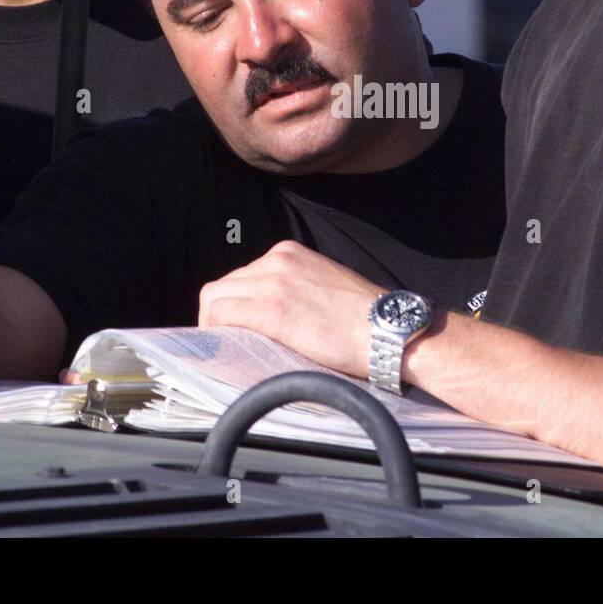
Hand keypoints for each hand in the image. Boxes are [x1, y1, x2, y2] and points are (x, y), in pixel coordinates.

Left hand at [198, 240, 383, 377]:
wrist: (388, 330)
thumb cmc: (364, 319)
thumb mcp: (324, 286)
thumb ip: (295, 289)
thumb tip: (271, 315)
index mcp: (289, 253)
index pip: (241, 276)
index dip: (234, 304)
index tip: (238, 327)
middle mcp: (277, 260)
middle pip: (223, 285)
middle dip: (220, 315)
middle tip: (230, 343)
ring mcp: (273, 282)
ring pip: (214, 299)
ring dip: (215, 326)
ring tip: (230, 349)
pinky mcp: (271, 309)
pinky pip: (221, 315)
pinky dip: (217, 333)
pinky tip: (230, 349)